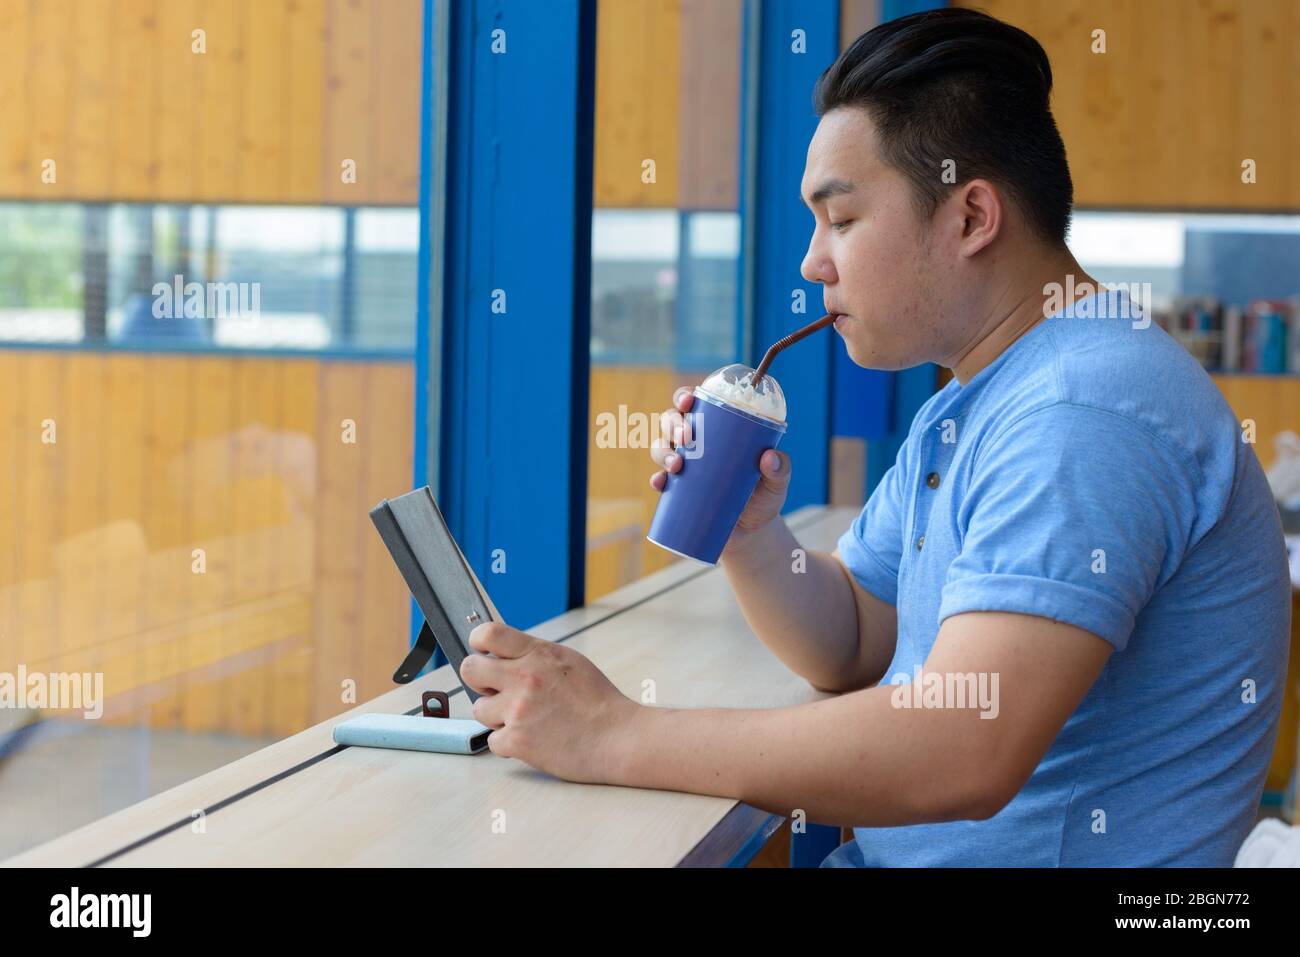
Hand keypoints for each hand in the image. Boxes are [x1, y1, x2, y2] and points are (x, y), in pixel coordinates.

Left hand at [461, 621, 639, 783]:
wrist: (617, 738)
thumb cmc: (597, 702)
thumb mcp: (569, 662)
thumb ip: (534, 655)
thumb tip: (503, 653)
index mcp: (538, 654)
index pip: (488, 634)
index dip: (478, 642)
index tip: (481, 651)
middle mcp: (524, 678)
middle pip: (469, 669)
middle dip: (480, 680)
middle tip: (495, 690)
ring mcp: (518, 710)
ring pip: (479, 708)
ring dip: (496, 716)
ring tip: (524, 719)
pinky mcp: (517, 741)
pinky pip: (493, 740)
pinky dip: (509, 743)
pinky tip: (532, 738)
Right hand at [648, 385, 792, 554]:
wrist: (753, 532)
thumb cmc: (763, 497)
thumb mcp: (777, 482)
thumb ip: (780, 469)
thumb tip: (769, 458)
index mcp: (717, 430)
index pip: (696, 404)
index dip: (686, 396)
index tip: (690, 400)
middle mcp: (695, 444)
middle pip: (672, 421)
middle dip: (673, 424)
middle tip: (686, 437)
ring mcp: (683, 467)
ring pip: (660, 447)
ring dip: (662, 451)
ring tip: (676, 465)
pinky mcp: (677, 492)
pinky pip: (659, 481)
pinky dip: (657, 480)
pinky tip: (660, 482)